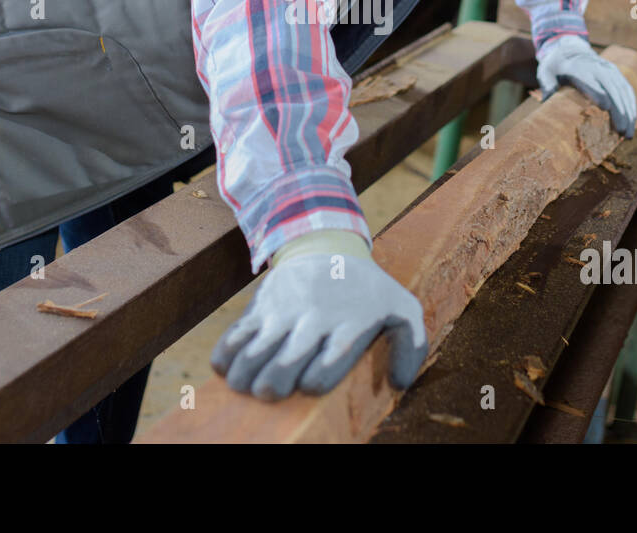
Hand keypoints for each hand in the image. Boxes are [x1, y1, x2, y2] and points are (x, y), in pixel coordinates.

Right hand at [210, 233, 427, 400]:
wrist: (327, 244)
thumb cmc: (368, 290)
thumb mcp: (403, 308)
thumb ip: (411, 347)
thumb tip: (398, 385)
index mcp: (347, 328)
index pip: (324, 367)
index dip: (313, 382)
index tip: (311, 384)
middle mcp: (312, 321)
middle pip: (282, 367)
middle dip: (272, 386)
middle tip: (271, 390)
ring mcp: (282, 313)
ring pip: (253, 355)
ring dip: (244, 378)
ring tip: (247, 386)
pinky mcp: (259, 307)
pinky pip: (234, 337)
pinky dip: (225, 357)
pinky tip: (228, 369)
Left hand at [537, 34, 636, 137]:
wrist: (570, 49)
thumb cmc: (555, 67)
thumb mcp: (545, 72)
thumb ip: (546, 85)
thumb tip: (546, 100)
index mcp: (578, 68)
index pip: (590, 80)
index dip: (598, 92)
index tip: (605, 107)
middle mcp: (597, 67)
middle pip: (611, 89)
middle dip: (618, 110)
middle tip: (622, 132)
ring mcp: (609, 70)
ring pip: (622, 91)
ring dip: (628, 112)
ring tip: (628, 134)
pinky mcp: (616, 74)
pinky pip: (627, 90)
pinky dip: (631, 106)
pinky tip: (632, 121)